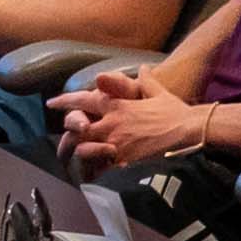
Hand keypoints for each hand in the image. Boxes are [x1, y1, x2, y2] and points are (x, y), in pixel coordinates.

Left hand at [62, 71, 206, 173]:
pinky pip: (100, 166)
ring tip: (80, 156)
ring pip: (84, 147)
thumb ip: (146, 81)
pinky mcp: (124, 159)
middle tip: (64, 141)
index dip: (65, 101)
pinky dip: (95, 169)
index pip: (83, 100)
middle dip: (69, 134)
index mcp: (117, 104)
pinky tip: (94, 172)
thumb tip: (144, 68)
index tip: (52, 103)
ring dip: (80, 151)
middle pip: (76, 128)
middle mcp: (112, 122)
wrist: (188, 130)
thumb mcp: (158, 92)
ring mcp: (116, 141)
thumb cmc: (174, 111)